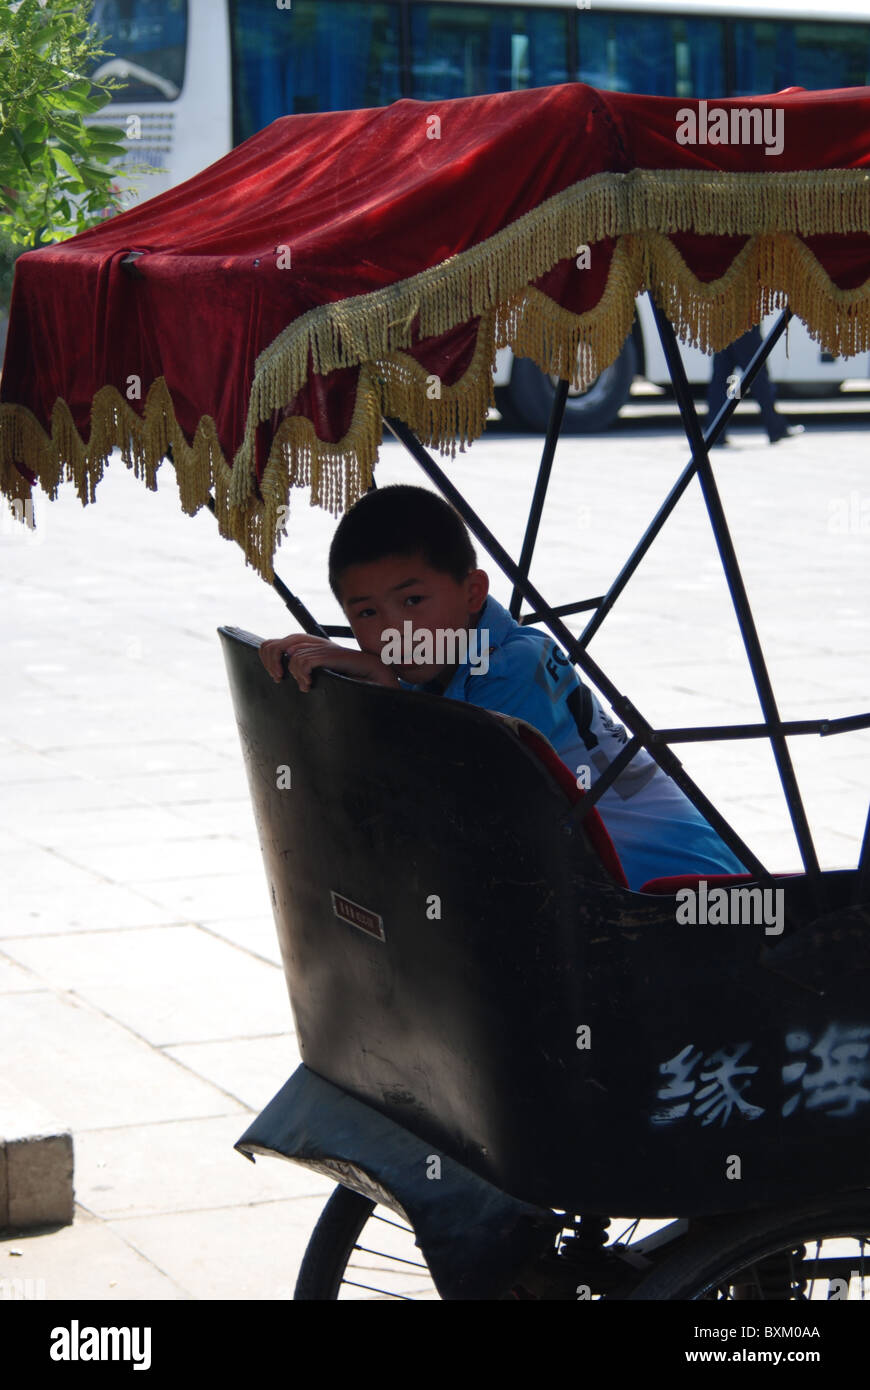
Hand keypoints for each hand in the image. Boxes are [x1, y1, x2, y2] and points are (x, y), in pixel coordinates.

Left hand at [258, 634, 400, 691]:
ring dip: (293, 671)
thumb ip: (311, 678)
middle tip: (278, 678)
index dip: (273, 653)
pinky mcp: (343, 657)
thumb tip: (284, 677)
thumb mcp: (329, 687)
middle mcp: (327, 647)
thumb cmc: (359, 695)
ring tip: (303, 685)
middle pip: (288, 640)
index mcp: (321, 652)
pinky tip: (308, 685)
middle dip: (273, 657)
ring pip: (297, 652)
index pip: (288, 641)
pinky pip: (309, 659)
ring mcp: (335, 651)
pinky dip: (303, 672)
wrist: (387, 695)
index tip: (275, 674)